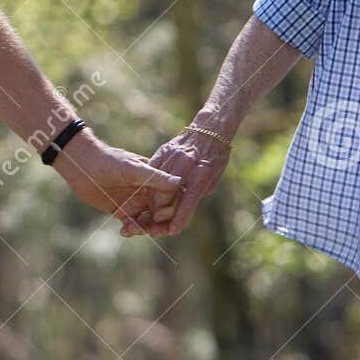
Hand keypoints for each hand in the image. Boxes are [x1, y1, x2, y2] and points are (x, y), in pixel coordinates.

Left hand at [52, 128, 181, 226]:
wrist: (81, 165)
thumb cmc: (108, 161)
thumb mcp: (132, 169)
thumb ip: (155, 177)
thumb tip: (180, 181)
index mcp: (153, 179)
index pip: (169, 197)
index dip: (168, 208)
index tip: (159, 216)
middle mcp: (147, 191)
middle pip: (161, 212)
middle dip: (158, 224)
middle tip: (152, 232)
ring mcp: (135, 202)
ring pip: (148, 221)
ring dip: (144, 228)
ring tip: (131, 229)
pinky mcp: (122, 210)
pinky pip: (133, 224)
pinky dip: (131, 230)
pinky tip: (124, 231)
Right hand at [121, 123, 231, 237]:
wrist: (210, 128)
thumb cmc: (215, 157)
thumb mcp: (213, 178)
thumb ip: (198, 192)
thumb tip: (182, 208)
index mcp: (202, 173)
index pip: (189, 200)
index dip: (180, 217)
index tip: (172, 230)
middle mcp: (186, 164)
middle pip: (166, 193)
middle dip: (159, 211)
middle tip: (153, 223)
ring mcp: (173, 156)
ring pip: (155, 181)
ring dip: (150, 200)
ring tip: (145, 212)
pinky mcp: (164, 151)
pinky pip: (152, 170)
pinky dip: (147, 183)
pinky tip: (144, 193)